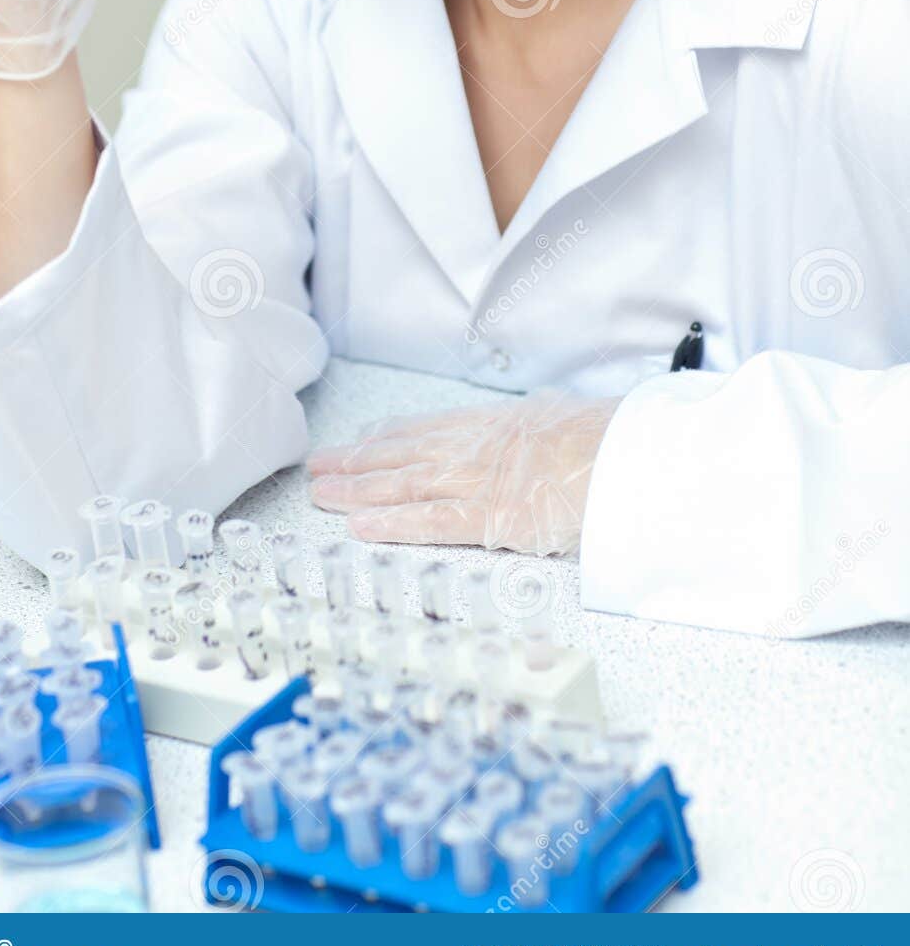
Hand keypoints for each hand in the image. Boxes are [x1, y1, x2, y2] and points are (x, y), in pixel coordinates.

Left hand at [308, 390, 620, 555]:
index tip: (360, 440)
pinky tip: (358, 527)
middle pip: (402, 454)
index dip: (388, 437)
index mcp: (493, 424)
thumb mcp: (565, 419)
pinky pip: (427, 522)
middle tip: (319, 465)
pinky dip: (389, 524)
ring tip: (321, 494)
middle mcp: (473, 448)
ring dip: (356, 489)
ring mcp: (475, 481)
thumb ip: (538, 428)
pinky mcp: (485, 518)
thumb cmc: (606, 438)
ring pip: (402, 484)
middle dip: (357, 461)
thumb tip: (540, 424)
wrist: (625, 452)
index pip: (427, 429)